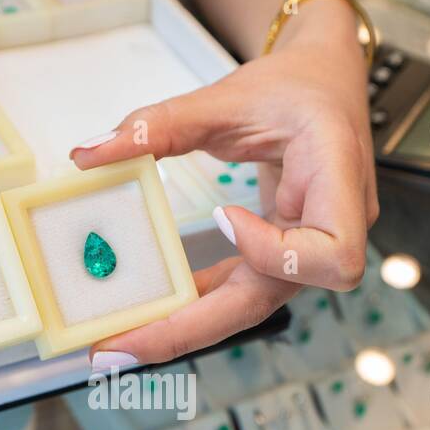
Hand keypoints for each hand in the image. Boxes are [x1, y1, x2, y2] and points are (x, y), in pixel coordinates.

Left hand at [71, 0, 377, 368]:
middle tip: (115, 345)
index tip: (226, 217)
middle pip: (271, 299)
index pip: (333, 253)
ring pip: (249, 306)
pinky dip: (194, 306)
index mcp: (339, 179)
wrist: (325, 83)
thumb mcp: (229, 94)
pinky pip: (238, 291)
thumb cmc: (295, 85)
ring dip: (184, 328)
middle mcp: (334, 228)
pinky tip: (147, 315)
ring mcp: (308, 250)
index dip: (277, 252)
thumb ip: (160, 124)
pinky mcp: (281, 257)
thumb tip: (89, 154)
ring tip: (117, 341)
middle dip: (190, 329)